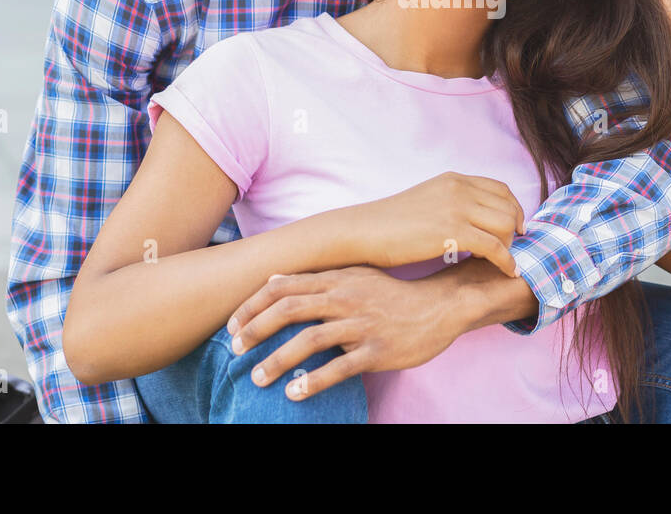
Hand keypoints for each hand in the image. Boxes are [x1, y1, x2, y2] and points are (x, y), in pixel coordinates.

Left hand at [227, 266, 461, 399]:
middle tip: (235, 349)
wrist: (438, 306)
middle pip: (290, 310)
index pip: (283, 287)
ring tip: (257, 378)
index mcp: (336, 279)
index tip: (232, 325)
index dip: (252, 305)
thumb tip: (273, 280)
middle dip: (256, 330)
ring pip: (311, 340)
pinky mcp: (377, 350)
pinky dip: (314, 381)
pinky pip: (340, 368)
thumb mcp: (354, 277)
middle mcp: (345, 298)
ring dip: (278, 360)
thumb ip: (315, 279)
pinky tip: (294, 393)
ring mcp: (362, 324)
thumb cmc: (391, 293)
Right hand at [351, 171, 525, 278]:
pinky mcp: (453, 232)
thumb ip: (453, 202)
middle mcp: (459, 189)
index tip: (516, 227)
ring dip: (510, 245)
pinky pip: (495, 247)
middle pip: (508, 207)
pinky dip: (506, 261)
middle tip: (510, 248)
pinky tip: (507, 272)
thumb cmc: (391, 223)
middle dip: (514, 230)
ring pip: (506, 225)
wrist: (365, 231)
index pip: (500, 189)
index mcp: (454, 180)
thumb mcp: (428, 200)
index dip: (514, 209)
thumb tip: (476, 219)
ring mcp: (457, 208)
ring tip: (502, 260)